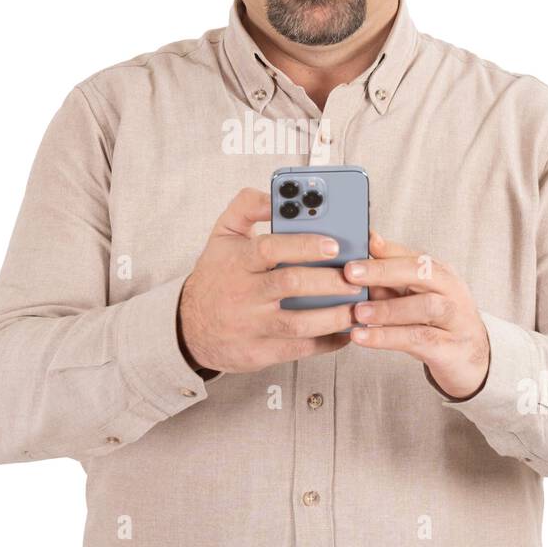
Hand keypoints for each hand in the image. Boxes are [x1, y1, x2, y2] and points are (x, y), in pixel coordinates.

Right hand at [178, 187, 361, 373]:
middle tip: (356, 277)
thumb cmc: (215, 276)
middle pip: (292, 285)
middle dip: (331, 281)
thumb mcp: (222, 235)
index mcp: (237, 261)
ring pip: (300, 322)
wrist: (189, 326)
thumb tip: (275, 194)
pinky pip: (299, 349)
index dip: (304, 245)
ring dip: (335, 315)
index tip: (334, 244)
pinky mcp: (259, 352)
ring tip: (358, 306)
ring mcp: (251, 325)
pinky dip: (327, 342)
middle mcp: (243, 293)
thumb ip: (247, 206)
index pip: (271, 248)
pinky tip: (345, 332)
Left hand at [343, 229, 490, 399]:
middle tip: (350, 273)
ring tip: (357, 312)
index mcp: (440, 272)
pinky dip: (388, 337)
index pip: (411, 254)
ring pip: (425, 307)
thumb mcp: (413, 299)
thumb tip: (351, 269)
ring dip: (387, 308)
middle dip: (383, 270)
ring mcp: (456, 320)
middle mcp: (452, 290)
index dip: (383, 249)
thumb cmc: (435, 325)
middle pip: (422, 271)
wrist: (473, 362)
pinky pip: (419, 340)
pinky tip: (363, 338)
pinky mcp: (451, 349)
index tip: (355, 244)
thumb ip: (388, 284)